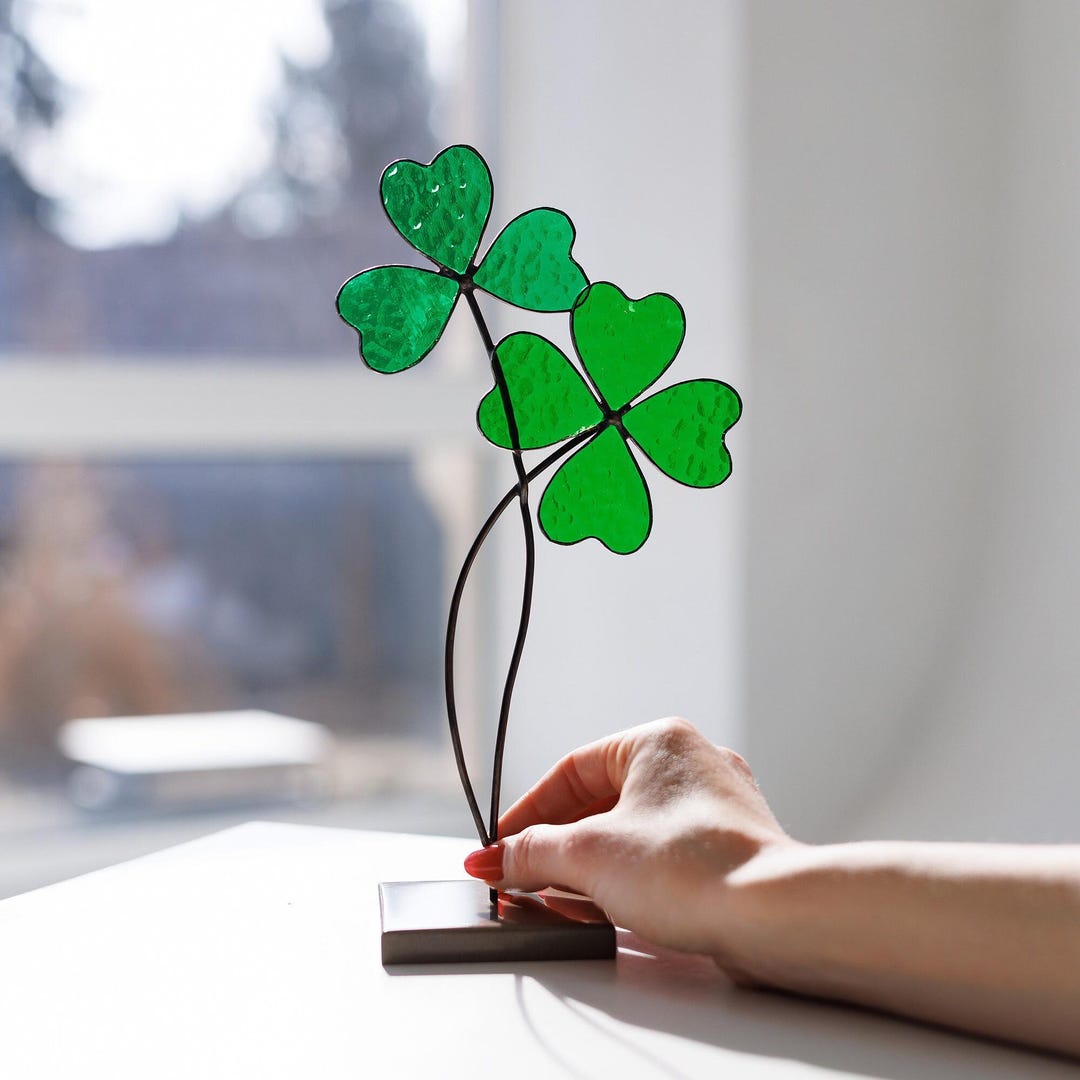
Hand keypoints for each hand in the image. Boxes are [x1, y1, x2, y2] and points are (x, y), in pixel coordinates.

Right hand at [465, 717, 795, 961]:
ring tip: (550, 900)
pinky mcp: (726, 852)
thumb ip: (534, 853)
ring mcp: (714, 810)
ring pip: (630, 831)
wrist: (772, 916)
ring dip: (586, 866)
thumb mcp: (589, 855)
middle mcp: (690, 766)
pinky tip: (599, 910)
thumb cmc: (692, 866)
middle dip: (555, 844)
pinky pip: (660, 857)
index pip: (572, 770)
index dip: (528, 811)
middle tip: (519, 878)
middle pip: (599, 802)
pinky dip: (624, 879)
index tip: (502, 845)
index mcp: (658, 742)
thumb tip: (501, 859)